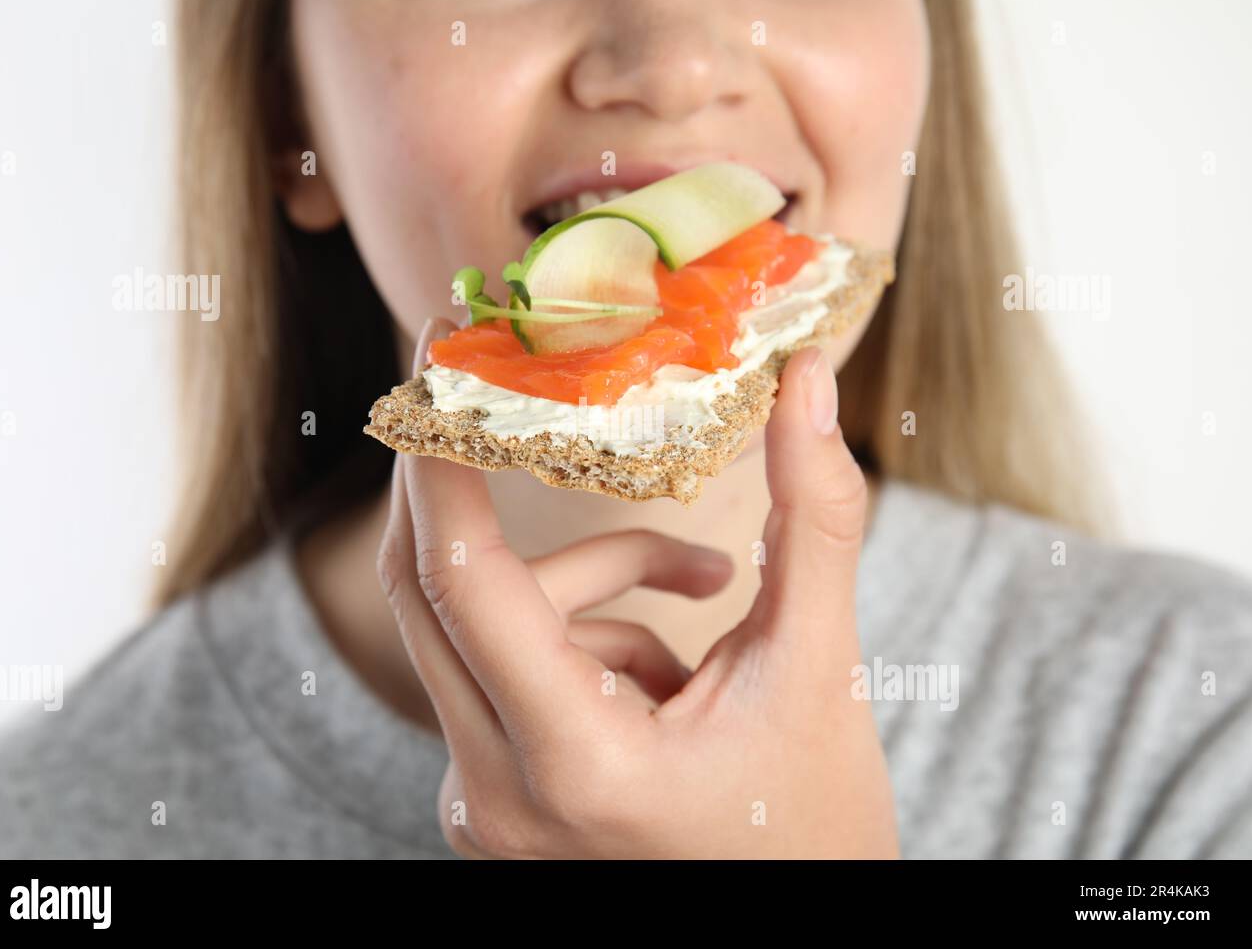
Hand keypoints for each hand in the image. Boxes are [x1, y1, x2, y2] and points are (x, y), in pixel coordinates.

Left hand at [378, 318, 898, 857]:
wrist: (796, 922)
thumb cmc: (814, 821)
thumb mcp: (820, 666)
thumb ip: (812, 515)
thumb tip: (803, 381)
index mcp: (578, 763)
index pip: (465, 581)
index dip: (443, 458)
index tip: (441, 358)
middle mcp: (500, 796)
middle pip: (431, 593)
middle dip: (468, 482)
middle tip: (496, 386)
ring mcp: (483, 809)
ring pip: (483, 627)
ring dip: (585, 581)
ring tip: (706, 593)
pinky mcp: (488, 801)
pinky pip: (500, 671)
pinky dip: (577, 636)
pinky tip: (668, 670)